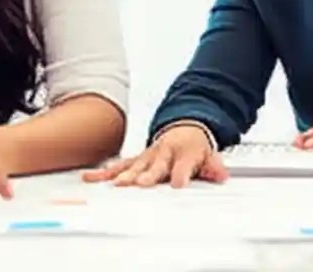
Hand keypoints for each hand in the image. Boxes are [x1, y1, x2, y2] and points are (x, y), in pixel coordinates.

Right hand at [82, 124, 226, 187]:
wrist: (184, 128)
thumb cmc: (194, 148)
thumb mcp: (209, 156)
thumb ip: (214, 168)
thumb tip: (222, 175)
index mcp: (184, 154)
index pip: (184, 166)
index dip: (181, 175)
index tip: (177, 184)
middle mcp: (163, 154)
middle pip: (155, 166)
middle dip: (148, 174)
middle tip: (141, 183)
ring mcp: (147, 156)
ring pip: (134, 166)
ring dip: (125, 175)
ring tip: (115, 184)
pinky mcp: (135, 159)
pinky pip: (118, 165)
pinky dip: (104, 172)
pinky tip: (90, 178)